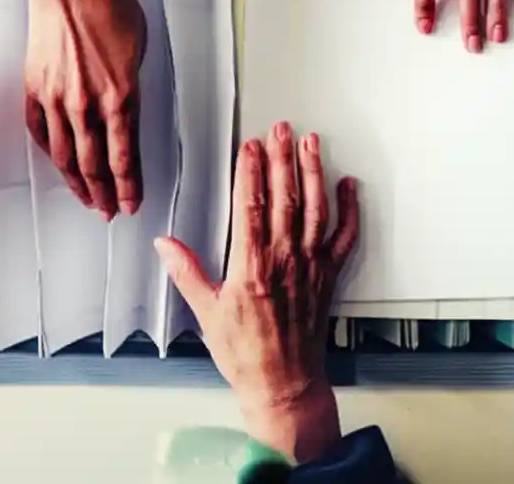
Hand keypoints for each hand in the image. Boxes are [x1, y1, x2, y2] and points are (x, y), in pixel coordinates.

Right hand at [24, 0, 145, 219]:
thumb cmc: (107, 7)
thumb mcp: (138, 50)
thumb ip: (132, 84)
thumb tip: (127, 103)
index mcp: (121, 98)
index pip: (125, 157)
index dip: (129, 187)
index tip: (132, 203)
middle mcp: (88, 106)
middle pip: (95, 165)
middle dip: (105, 194)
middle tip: (109, 211)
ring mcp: (58, 101)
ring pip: (65, 157)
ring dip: (77, 183)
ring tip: (85, 198)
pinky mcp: (35, 90)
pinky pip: (41, 132)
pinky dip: (50, 152)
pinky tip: (57, 163)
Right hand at [155, 122, 359, 461]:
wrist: (284, 384)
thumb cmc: (245, 353)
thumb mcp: (206, 312)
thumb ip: (187, 272)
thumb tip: (165, 244)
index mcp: (252, 265)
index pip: (250, 205)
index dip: (250, 171)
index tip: (249, 146)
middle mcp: (285, 259)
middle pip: (285, 197)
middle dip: (282, 158)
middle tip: (281, 128)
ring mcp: (310, 265)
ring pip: (316, 208)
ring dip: (314, 172)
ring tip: (311, 143)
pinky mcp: (327, 276)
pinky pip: (344, 236)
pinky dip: (349, 209)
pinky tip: (348, 185)